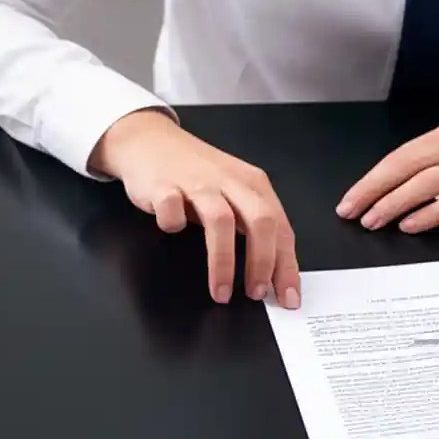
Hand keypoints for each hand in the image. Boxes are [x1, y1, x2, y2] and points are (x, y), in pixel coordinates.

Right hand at [89, 109, 299, 306]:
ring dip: (223, 261)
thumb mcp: (234, 195)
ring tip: (222, 292)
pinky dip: (172, 223)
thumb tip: (274, 274)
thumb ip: (254, 227)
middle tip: (256, 294)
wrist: (150, 140)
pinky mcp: (164, 184)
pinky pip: (171, 207)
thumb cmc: (196, 174)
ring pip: (221, 221)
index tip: (288, 298)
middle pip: (260, 222)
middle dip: (262, 263)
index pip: (282, 229)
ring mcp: (197, 182)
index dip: (287, 266)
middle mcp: (231, 182)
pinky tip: (172, 231)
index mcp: (254, 186)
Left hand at [337, 113, 438, 232]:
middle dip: (372, 192)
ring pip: (424, 184)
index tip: (350, 199)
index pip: (398, 157)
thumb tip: (403, 187)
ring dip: (394, 204)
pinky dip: (430, 214)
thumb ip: (437, 162)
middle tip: (350, 213)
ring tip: (374, 222)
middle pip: (403, 168)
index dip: (370, 180)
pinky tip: (412, 225)